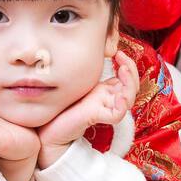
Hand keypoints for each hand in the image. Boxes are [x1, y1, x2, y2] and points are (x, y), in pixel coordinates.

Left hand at [36, 51, 138, 166]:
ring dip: (130, 84)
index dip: (128, 64)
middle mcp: (108, 99)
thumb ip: (89, 74)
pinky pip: (117, 114)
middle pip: (132, 87)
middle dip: (131, 71)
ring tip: (123, 70)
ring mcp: (103, 108)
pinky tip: (119, 95)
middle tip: (121, 57)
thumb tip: (92, 54)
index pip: (128, 79)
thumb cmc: (61, 106)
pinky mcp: (96, 116)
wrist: (48, 128)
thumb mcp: (78, 83)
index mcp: (106, 91)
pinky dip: (121, 105)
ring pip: (128, 99)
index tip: (118, 52)